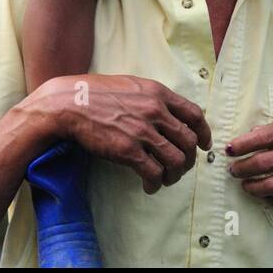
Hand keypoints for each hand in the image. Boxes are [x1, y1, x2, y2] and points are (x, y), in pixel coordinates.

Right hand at [38, 75, 212, 194]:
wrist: (69, 103)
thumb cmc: (96, 94)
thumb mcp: (132, 85)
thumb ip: (153, 98)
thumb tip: (169, 113)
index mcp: (157, 93)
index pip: (194, 114)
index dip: (203, 133)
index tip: (203, 145)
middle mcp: (155, 111)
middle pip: (188, 142)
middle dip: (189, 159)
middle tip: (181, 168)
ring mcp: (142, 131)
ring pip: (176, 161)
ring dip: (174, 175)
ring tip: (165, 179)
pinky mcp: (128, 150)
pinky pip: (154, 173)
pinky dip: (156, 184)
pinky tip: (150, 187)